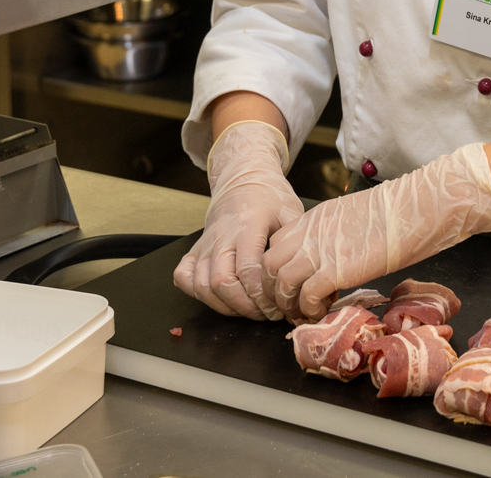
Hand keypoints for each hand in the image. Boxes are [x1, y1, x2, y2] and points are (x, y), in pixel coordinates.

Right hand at [174, 119, 303, 318]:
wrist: (243, 176)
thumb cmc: (270, 197)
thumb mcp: (291, 211)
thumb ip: (297, 240)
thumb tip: (307, 273)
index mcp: (248, 225)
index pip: (247, 269)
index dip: (261, 295)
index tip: (278, 306)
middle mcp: (222, 235)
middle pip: (221, 282)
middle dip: (244, 306)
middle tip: (265, 313)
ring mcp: (205, 243)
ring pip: (202, 285)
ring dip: (224, 306)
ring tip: (248, 309)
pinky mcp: (195, 249)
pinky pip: (184, 277)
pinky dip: (196, 293)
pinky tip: (219, 297)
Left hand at [262, 141, 490, 321]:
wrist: (418, 207)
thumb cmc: (398, 212)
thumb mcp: (354, 217)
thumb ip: (334, 234)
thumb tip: (333, 255)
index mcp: (315, 218)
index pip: (275, 244)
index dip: (279, 269)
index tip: (292, 285)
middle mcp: (310, 232)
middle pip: (268, 263)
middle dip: (275, 288)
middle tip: (292, 303)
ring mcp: (320, 250)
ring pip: (280, 281)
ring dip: (289, 302)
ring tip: (306, 311)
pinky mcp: (336, 269)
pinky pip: (305, 295)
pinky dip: (309, 308)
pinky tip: (324, 310)